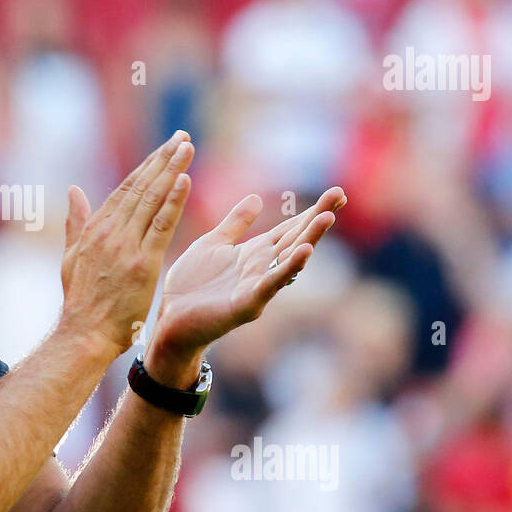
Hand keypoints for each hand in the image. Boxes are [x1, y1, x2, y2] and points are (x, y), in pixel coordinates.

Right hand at [58, 132, 193, 357]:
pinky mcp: (143, 264)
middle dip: (163, 159)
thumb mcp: (70, 257)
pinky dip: (173, 201)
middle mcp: (110, 231)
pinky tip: (185, 180)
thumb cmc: (80, 300)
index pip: (125, 188)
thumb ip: (75, 222)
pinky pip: (161, 226)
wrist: (84, 333)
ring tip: (187, 148)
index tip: (164, 148)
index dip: (147, 165)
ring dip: (172, 170)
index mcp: (94, 228)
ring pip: (152, 199)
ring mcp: (126, 246)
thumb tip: (74, 190)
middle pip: (141, 187)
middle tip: (182, 138)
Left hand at [151, 186, 346, 358]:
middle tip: (340, 195)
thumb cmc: (191, 285)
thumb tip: (258, 198)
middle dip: (317, 218)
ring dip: (309, 238)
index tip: (336, 192)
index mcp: (255, 253)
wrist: (171, 319)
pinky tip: (304, 253)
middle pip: (296, 239)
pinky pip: (270, 284)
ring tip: (327, 217)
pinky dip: (287, 269)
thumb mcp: (213, 243)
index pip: (289, 228)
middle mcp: (262, 268)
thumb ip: (235, 223)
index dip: (310, 211)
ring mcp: (257, 286)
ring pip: (288, 260)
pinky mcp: (246, 304)